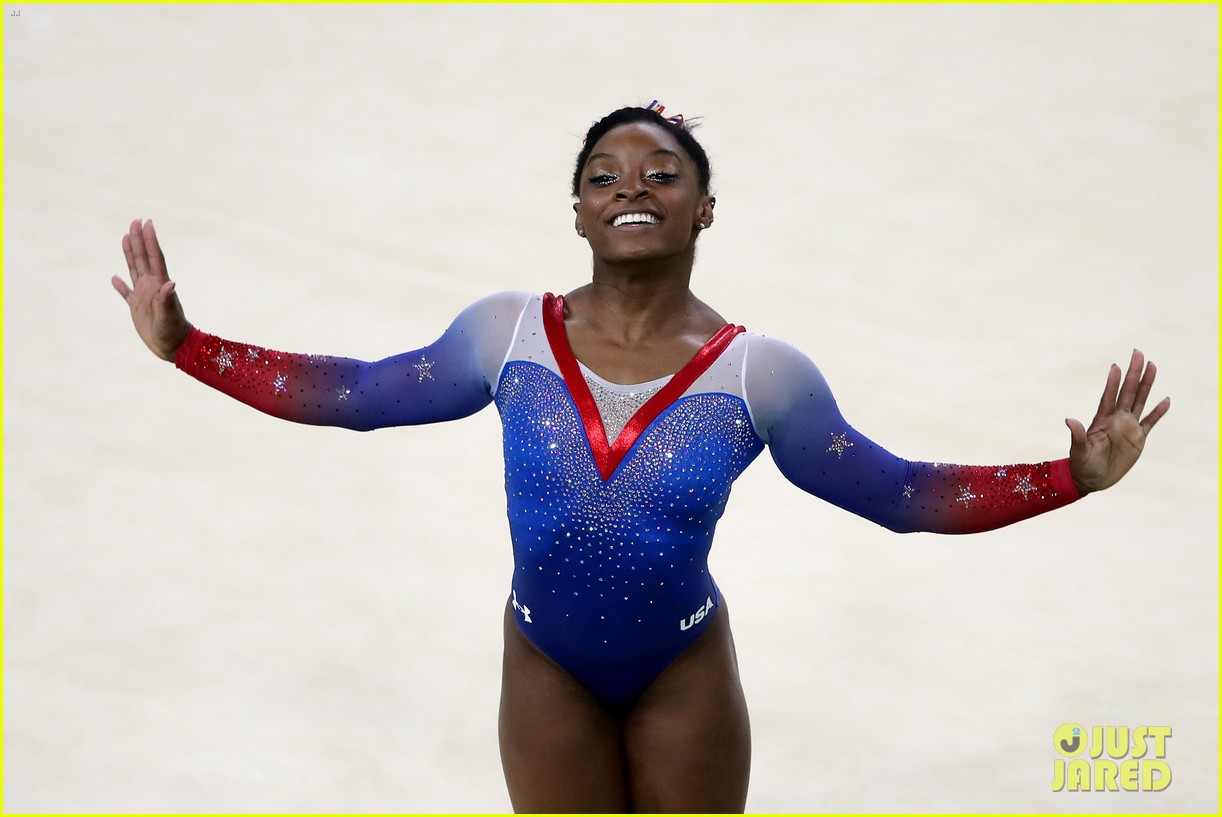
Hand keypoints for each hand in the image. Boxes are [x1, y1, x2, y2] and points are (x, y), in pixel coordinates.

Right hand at [112, 219, 190, 360]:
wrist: (174, 347)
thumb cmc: (173, 333)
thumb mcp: (169, 317)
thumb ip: (167, 300)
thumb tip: (169, 283)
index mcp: (159, 285)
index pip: (155, 258)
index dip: (151, 240)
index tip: (147, 223)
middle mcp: (152, 286)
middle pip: (144, 258)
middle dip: (140, 240)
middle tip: (136, 220)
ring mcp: (144, 296)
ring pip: (134, 269)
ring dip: (131, 253)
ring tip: (126, 237)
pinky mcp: (137, 308)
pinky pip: (126, 293)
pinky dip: (120, 285)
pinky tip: (114, 277)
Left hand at [1066, 349, 1169, 493]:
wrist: (1092, 479)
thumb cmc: (1082, 465)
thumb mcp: (1078, 451)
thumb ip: (1077, 436)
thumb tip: (1069, 420)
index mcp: (1102, 420)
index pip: (1109, 397)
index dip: (1112, 382)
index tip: (1116, 366)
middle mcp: (1116, 419)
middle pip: (1127, 391)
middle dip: (1133, 373)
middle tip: (1137, 353)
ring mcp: (1128, 427)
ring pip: (1140, 401)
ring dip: (1146, 384)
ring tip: (1152, 366)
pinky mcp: (1138, 439)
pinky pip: (1150, 422)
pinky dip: (1158, 412)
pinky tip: (1166, 400)